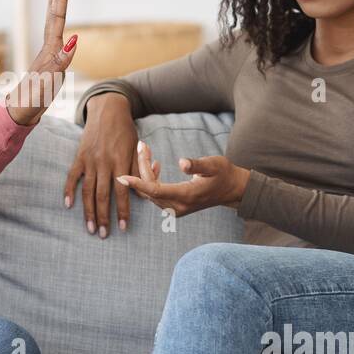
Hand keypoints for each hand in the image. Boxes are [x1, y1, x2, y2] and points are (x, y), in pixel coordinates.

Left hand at [5, 0, 78, 127]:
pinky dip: (58, 22)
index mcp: (49, 50)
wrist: (20, 113)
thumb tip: (73, 41)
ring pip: (54, 22)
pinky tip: (61, 20)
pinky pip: (56, 34)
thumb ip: (61, 62)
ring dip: (56, 3)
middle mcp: (48, 48)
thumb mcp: (47, 81)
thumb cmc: (32, 100)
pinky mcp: (50, 61)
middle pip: (53, 15)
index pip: (57, 18)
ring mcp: (49, 54)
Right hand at [63, 92, 147, 236]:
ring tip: (89, 227)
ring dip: (88, 211)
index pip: (123, 191)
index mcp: (121, 161)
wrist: (108, 110)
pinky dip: (68, 190)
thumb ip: (138, 171)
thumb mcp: (136, 149)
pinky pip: (72, 176)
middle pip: (103, 195)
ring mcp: (90, 160)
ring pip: (88, 190)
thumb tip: (143, 193)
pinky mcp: (79, 156)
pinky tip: (67, 205)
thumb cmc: (126, 131)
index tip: (123, 227)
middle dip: (103, 217)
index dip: (123, 210)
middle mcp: (105, 162)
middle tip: (103, 235)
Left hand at [115, 140, 249, 218]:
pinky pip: (156, 195)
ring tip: (146, 150)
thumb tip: (181, 162)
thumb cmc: (224, 174)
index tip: (121, 177)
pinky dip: (151, 180)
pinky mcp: (176, 207)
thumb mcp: (214, 164)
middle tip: (142, 145)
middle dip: (142, 167)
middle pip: (150, 189)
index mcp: (186, 196)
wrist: (232, 190)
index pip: (155, 191)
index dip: (137, 183)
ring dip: (145, 173)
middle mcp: (178, 206)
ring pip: (151, 193)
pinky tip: (155, 165)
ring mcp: (176, 209)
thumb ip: (197, 164)